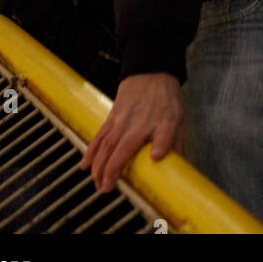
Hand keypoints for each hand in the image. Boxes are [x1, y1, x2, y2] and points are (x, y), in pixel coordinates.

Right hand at [81, 71, 185, 191]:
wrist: (150, 72)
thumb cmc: (166, 100)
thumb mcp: (179, 119)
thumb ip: (175, 143)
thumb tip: (174, 168)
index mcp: (161, 122)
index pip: (164, 135)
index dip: (161, 146)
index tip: (155, 157)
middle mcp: (139, 122)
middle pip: (121, 148)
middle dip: (111, 170)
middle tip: (106, 189)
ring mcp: (122, 119)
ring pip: (106, 144)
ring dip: (99, 166)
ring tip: (96, 183)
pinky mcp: (112, 116)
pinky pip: (99, 136)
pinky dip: (90, 151)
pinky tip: (84, 164)